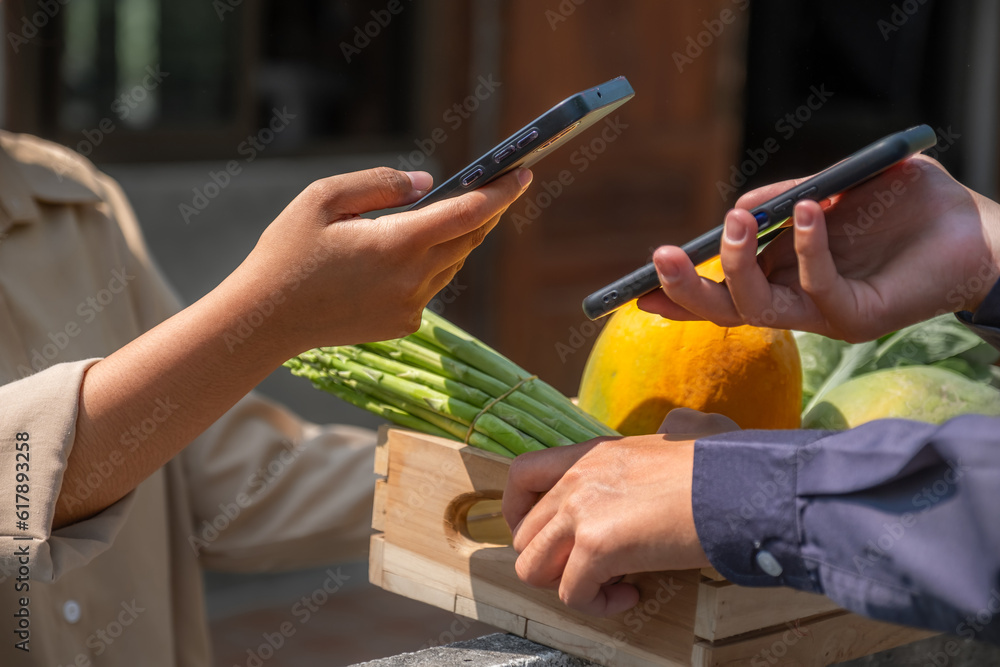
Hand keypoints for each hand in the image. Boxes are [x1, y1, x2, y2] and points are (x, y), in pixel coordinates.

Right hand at [231, 166, 530, 351]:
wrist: (266, 320)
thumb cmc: (287, 252)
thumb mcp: (324, 198)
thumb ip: (380, 184)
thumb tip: (428, 185)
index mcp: (397, 244)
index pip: (469, 213)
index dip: (501, 192)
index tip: (523, 174)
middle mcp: (413, 279)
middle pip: (468, 237)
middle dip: (487, 210)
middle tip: (497, 185)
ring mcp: (411, 307)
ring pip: (453, 262)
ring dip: (460, 235)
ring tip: (459, 209)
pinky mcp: (403, 324)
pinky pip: (433, 285)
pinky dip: (435, 262)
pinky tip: (418, 247)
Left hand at [502, 409, 738, 616]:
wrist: (740, 484)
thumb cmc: (724, 463)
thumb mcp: (688, 431)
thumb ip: (673, 428)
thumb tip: (680, 426)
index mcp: (591, 453)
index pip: (521, 474)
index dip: (518, 511)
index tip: (541, 534)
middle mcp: (576, 479)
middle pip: (523, 534)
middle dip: (552, 561)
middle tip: (590, 570)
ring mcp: (582, 512)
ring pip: (533, 568)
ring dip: (566, 586)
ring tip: (608, 585)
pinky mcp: (599, 547)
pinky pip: (572, 593)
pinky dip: (597, 604)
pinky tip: (631, 594)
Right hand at [639, 155, 999, 341]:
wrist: (975, 227)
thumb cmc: (903, 204)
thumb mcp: (833, 186)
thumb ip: (787, 197)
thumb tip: (741, 209)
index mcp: (781, 276)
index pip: (722, 294)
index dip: (680, 295)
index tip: (637, 289)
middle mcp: (796, 302)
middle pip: (726, 312)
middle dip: (687, 290)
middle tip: (659, 259)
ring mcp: (825, 314)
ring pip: (760, 310)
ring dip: (738, 268)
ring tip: (736, 222)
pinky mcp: (858, 317)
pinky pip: (819, 289)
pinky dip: (808, 248)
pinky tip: (808, 210)